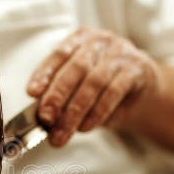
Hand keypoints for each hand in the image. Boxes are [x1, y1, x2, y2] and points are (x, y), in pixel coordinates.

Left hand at [27, 27, 163, 146]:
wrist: (141, 90)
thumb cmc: (101, 86)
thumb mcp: (78, 85)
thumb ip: (60, 94)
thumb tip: (41, 115)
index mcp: (80, 39)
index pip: (58, 55)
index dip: (44, 73)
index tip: (32, 93)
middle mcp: (100, 42)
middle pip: (76, 68)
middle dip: (58, 95)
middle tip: (46, 119)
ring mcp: (120, 54)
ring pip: (94, 83)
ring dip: (75, 111)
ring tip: (63, 133)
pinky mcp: (137, 70)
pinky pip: (114, 92)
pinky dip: (98, 112)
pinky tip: (86, 127)